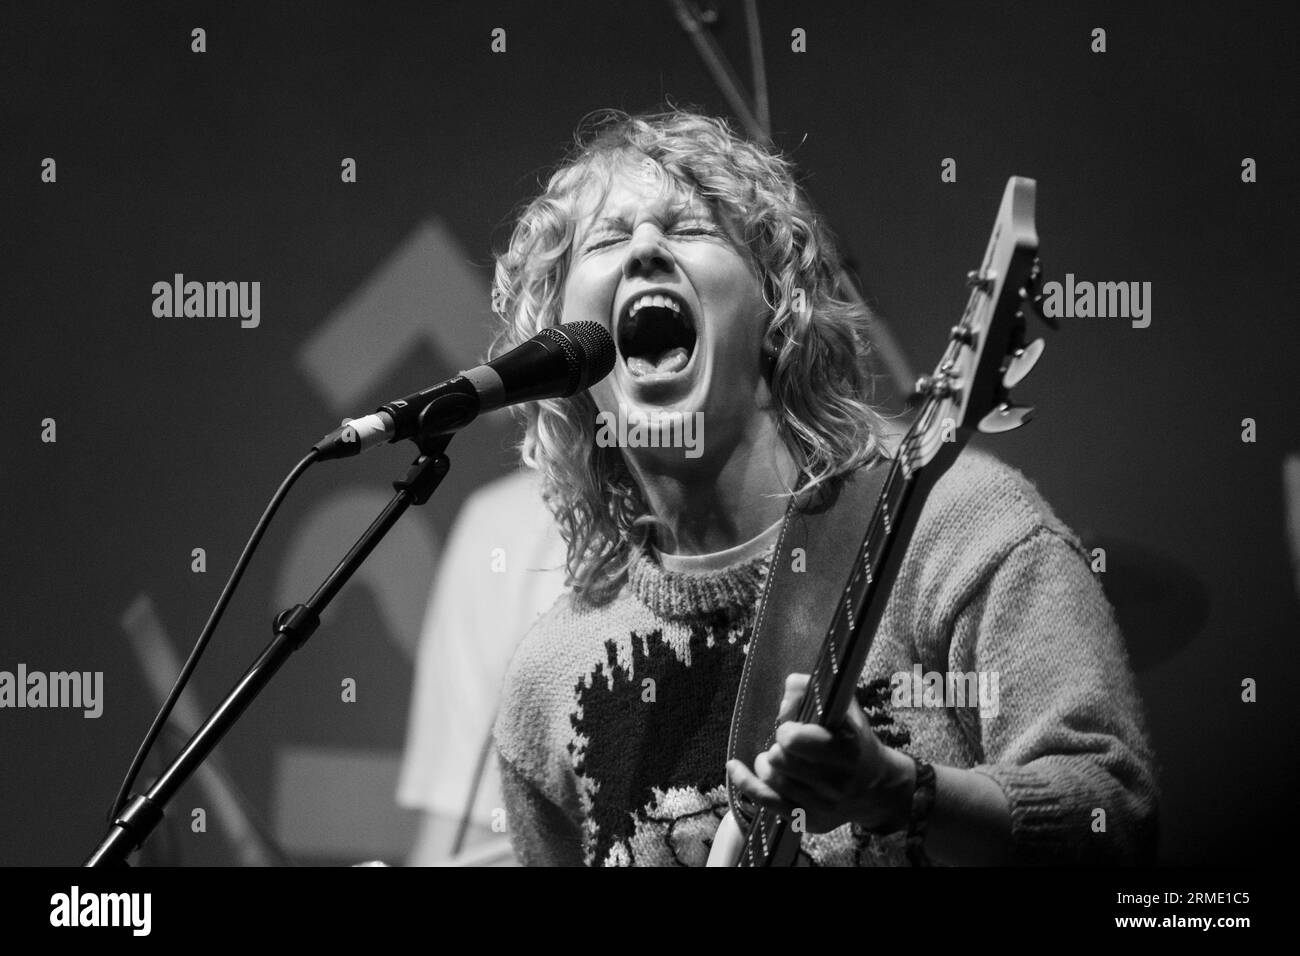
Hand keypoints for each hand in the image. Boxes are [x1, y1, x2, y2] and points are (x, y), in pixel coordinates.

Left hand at [726, 673, 914, 833]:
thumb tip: (785, 700)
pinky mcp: (808, 820)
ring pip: (771, 779)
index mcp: (846, 749)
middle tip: (786, 746)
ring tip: (776, 758)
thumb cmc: (853, 740)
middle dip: (777, 748)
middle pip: (778, 760)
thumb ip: (812, 690)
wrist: (876, 788)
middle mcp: (836, 782)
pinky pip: (765, 801)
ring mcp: (823, 805)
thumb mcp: (844, 709)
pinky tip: (734, 767)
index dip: (787, 730)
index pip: (793, 741)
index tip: (792, 728)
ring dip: (765, 763)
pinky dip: (744, 781)